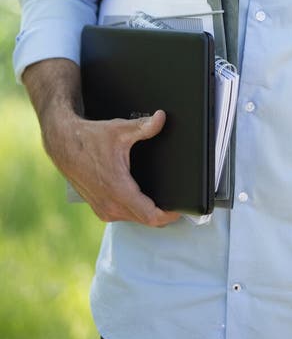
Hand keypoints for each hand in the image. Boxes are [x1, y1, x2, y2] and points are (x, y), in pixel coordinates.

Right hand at [55, 110, 180, 226]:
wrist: (63, 145)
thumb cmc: (88, 139)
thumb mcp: (120, 130)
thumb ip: (144, 126)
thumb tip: (161, 118)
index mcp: (118, 190)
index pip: (150, 215)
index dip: (170, 214)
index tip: (181, 208)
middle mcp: (110, 205)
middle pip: (146, 220)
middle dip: (163, 213)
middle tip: (177, 200)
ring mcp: (103, 209)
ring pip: (135, 219)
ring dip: (149, 212)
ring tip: (162, 199)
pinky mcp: (99, 208)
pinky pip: (124, 216)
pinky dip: (136, 210)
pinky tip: (142, 198)